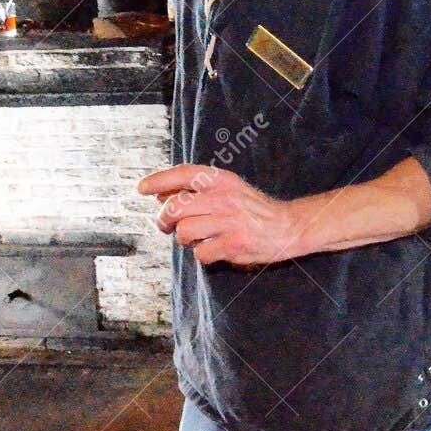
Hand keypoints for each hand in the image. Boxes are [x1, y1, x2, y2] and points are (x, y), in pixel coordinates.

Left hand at [138, 164, 300, 267]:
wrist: (289, 226)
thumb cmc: (253, 209)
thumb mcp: (229, 189)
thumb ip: (198, 191)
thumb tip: (160, 195)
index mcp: (223, 180)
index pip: (184, 174)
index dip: (159, 180)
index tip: (141, 189)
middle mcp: (225, 198)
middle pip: (175, 207)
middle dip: (163, 220)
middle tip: (166, 226)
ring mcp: (230, 221)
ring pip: (184, 232)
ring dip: (184, 240)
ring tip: (197, 239)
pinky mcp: (235, 244)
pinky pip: (201, 253)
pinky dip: (203, 255)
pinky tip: (214, 250)